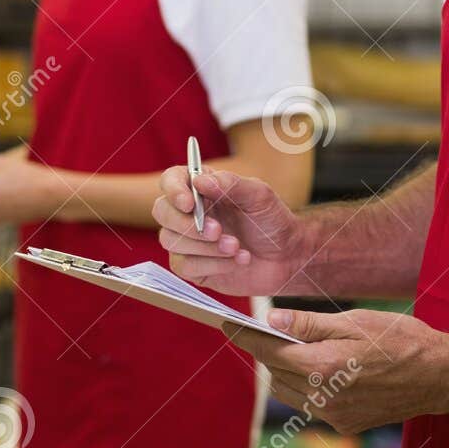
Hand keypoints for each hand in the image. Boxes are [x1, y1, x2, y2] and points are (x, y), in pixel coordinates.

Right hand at [152, 167, 313, 295]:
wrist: (287, 257)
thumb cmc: (272, 221)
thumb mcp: (259, 196)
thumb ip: (231, 184)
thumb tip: (199, 181)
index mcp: (203, 189)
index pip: (171, 180)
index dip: (174, 190)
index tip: (190, 203)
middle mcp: (190, 212)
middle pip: (162, 211)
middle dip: (187, 224)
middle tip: (217, 231)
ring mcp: (188, 240)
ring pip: (171, 240)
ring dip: (205, 246)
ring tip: (237, 247)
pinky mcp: (193, 267)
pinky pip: (184, 266)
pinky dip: (212, 264)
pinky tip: (237, 261)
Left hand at [224, 308, 448, 434]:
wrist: (440, 376)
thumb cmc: (402, 340)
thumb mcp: (355, 321)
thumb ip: (309, 324)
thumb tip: (271, 319)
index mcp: (323, 367)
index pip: (269, 352)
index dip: (245, 337)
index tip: (227, 324)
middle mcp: (323, 397)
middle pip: (275, 374)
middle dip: (266, 352)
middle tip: (263, 330)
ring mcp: (334, 415)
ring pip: (290, 392)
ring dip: (283, 371)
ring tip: (290, 348)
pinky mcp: (346, 423)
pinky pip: (311, 404)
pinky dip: (306, 386)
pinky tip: (321, 369)